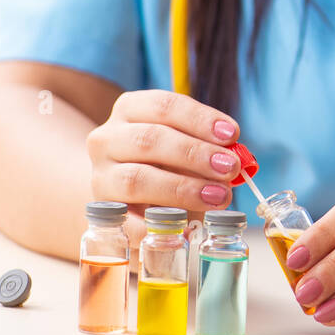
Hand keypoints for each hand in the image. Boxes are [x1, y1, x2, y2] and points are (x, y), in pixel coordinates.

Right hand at [87, 90, 241, 269]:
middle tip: (229, 167)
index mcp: (130, 109)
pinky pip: (126, 221)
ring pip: (137, 179)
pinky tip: (184, 230)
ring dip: (182, 188)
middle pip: (150, 140)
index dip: (200, 119)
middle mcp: (107, 139)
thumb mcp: (182, 143)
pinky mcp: (101, 213)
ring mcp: (100, 176)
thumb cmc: (163, 160)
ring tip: (218, 196)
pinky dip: (157, 225)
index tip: (232, 135)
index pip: (164, 105)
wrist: (123, 191)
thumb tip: (234, 158)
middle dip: (195, 154)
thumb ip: (206, 146)